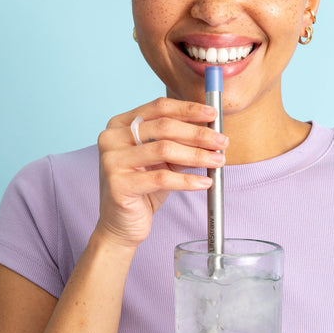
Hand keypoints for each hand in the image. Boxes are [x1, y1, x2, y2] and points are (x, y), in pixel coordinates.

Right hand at [94, 97, 227, 247]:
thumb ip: (180, 143)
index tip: (213, 114)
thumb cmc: (142, 189)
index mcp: (120, 124)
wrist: (120, 225)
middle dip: (198, 134)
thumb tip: (212, 133)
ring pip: (165, 149)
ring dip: (197, 155)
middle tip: (222, 141)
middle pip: (164, 127)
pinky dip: (188, 180)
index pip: (159, 107)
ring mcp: (112, 160)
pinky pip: (162, 178)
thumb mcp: (162, 161)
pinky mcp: (118, 184)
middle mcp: (111, 138)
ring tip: (218, 161)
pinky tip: (205, 182)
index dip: (188, 109)